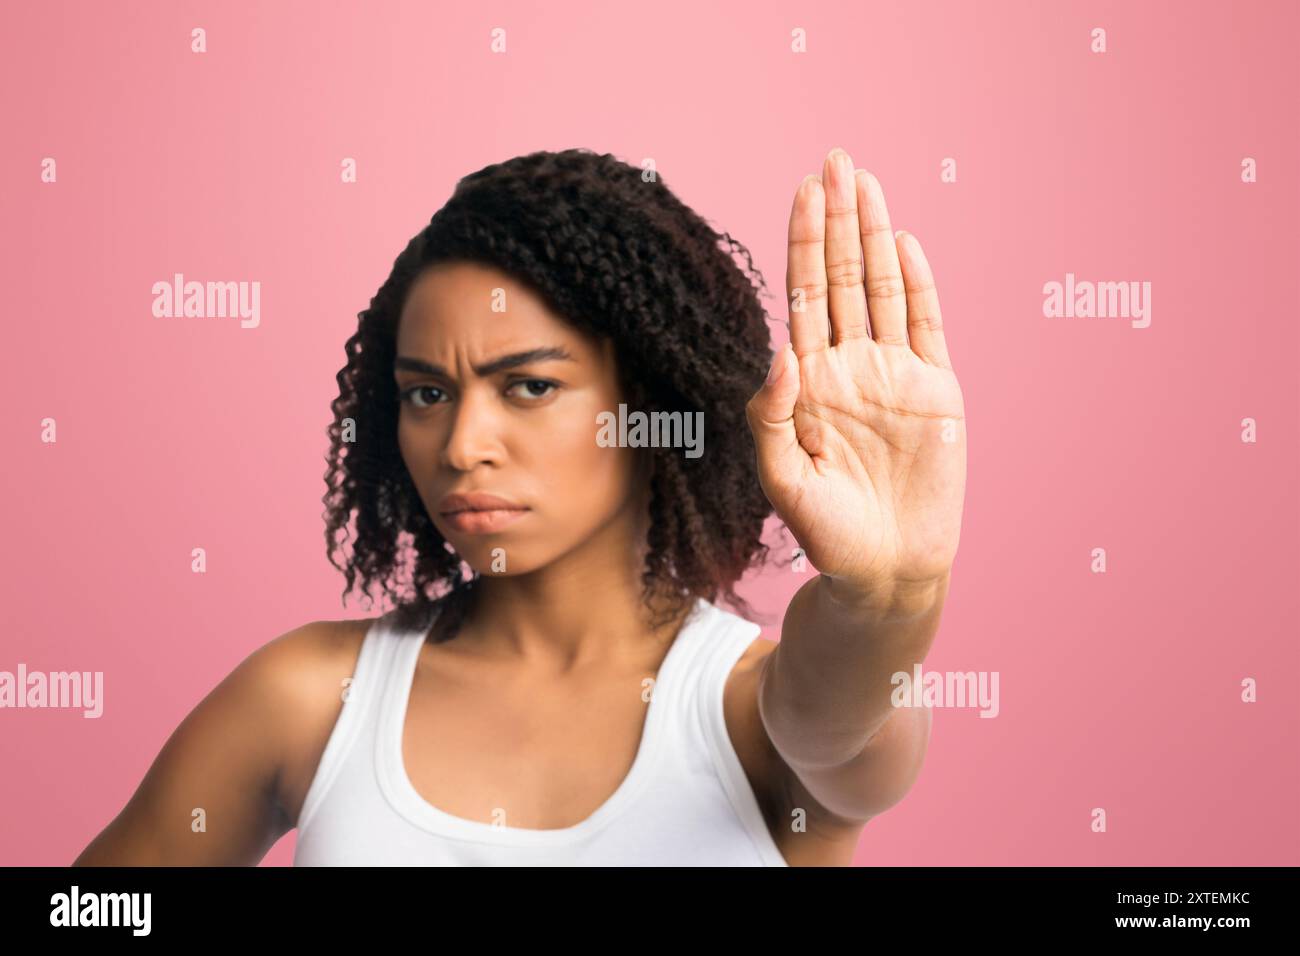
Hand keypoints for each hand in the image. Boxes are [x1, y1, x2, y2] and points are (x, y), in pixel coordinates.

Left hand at [745, 147, 966, 598]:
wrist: (886, 569)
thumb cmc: (825, 531)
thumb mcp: (781, 478)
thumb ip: (771, 416)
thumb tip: (781, 351)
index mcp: (808, 381)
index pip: (803, 296)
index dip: (802, 242)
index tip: (801, 190)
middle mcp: (849, 365)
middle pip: (840, 277)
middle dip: (837, 219)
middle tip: (836, 159)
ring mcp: (893, 374)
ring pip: (882, 289)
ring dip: (874, 236)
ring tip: (866, 182)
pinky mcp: (935, 391)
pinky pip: (925, 326)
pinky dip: (916, 286)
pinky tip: (902, 244)